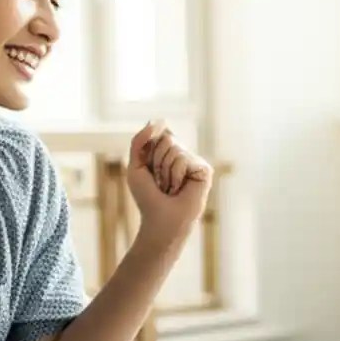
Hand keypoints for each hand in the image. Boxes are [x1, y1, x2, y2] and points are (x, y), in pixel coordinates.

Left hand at [127, 120, 213, 248]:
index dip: (149, 151)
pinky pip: (184, 159)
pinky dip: (176, 175)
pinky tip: (180, 188)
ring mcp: (194, 161)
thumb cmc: (148, 197)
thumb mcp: (135, 166)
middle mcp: (182, 154)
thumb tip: (157, 120)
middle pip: (166, 138)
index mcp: (167, 152)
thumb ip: (140, 141)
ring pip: (175, 149)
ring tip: (170, 188)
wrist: (161, 220)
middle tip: (160, 182)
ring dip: (165, 172)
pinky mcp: (204, 169)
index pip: (158, 133)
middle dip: (156, 161)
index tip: (149, 170)